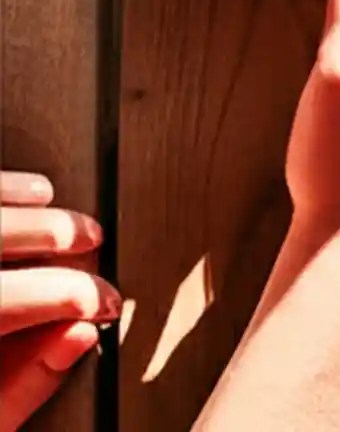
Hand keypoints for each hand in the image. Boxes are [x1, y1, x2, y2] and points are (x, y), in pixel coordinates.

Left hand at [1, 171, 120, 431]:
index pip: (6, 300)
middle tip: (91, 242)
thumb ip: (29, 379)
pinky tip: (30, 192)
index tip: (102, 304)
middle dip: (52, 233)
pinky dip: (4, 187)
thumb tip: (81, 334)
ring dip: (26, 209)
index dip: (70, 295)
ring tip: (62, 217)